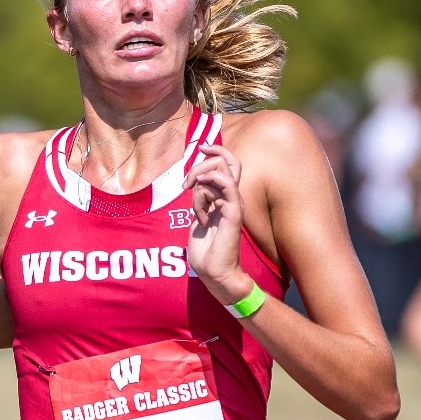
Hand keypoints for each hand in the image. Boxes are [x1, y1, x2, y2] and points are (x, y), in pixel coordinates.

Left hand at [185, 144, 251, 302]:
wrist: (214, 272)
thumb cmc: (206, 250)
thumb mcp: (198, 217)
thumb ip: (200, 200)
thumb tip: (194, 185)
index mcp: (226, 198)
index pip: (229, 164)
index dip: (216, 150)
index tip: (200, 147)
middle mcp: (232, 198)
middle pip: (227, 161)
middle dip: (202, 162)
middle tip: (186, 183)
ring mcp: (234, 204)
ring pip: (220, 172)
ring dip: (199, 182)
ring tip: (193, 204)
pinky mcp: (234, 212)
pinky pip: (226, 184)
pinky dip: (210, 182)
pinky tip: (197, 192)